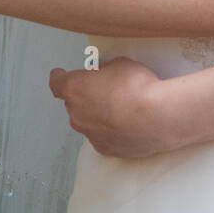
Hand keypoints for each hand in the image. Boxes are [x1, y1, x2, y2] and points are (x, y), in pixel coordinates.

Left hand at [49, 57, 169, 158]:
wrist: (157, 118)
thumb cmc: (137, 88)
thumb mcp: (120, 63)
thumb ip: (105, 69)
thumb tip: (104, 74)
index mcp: (75, 89)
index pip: (57, 82)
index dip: (59, 76)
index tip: (60, 74)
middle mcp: (76, 114)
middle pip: (74, 102)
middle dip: (86, 96)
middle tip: (107, 89)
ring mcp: (89, 134)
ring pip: (88, 121)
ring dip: (98, 114)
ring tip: (122, 107)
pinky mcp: (104, 149)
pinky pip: (101, 136)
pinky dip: (110, 130)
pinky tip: (127, 124)